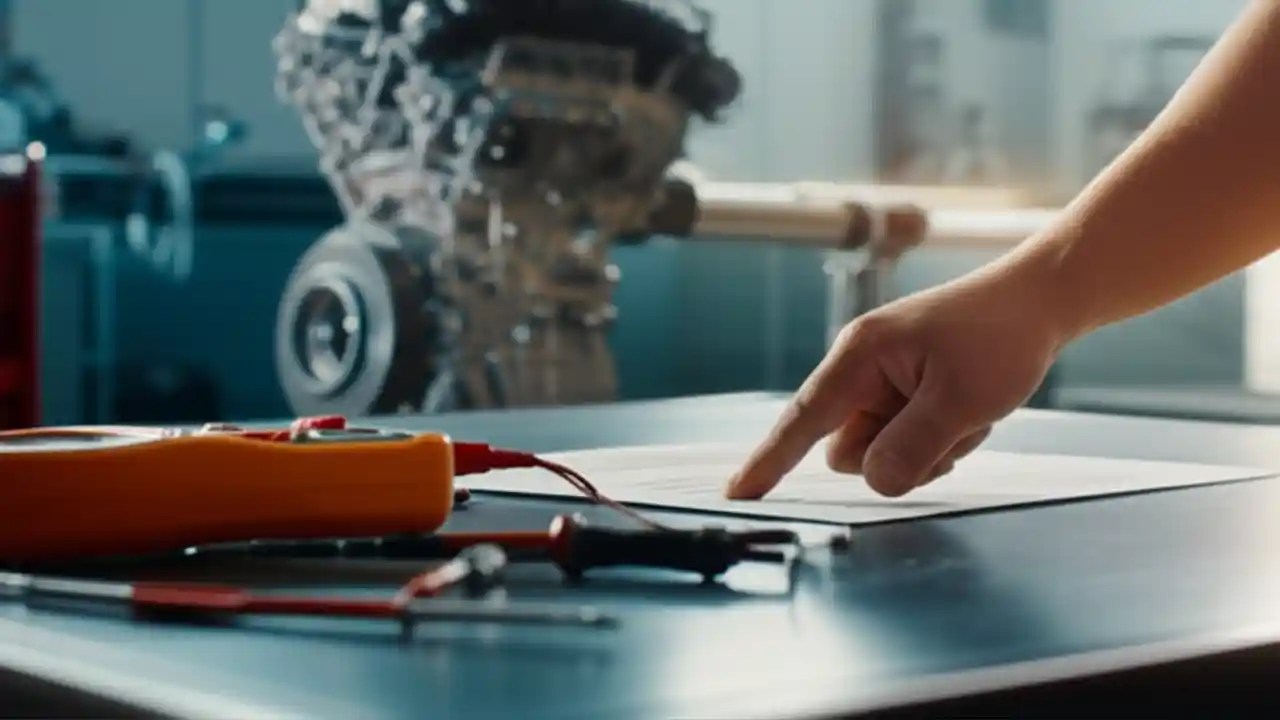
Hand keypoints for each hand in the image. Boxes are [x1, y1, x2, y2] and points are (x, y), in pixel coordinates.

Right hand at [725, 269, 1068, 498]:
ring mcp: (881, 382)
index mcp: (859, 357)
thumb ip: (912, 447)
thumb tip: (873, 482)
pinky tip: (970, 411)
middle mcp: (860, 369)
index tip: (736, 494)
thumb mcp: (962, 400)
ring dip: (926, 449)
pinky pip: (904, 441)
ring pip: (880, 452)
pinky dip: (938, 439)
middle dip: (899, 455)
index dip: (769, 462)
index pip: (802, 420)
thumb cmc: (1001, 338)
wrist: (1040, 301)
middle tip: (953, 425)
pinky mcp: (902, 392)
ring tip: (968, 413)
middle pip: (849, 450)